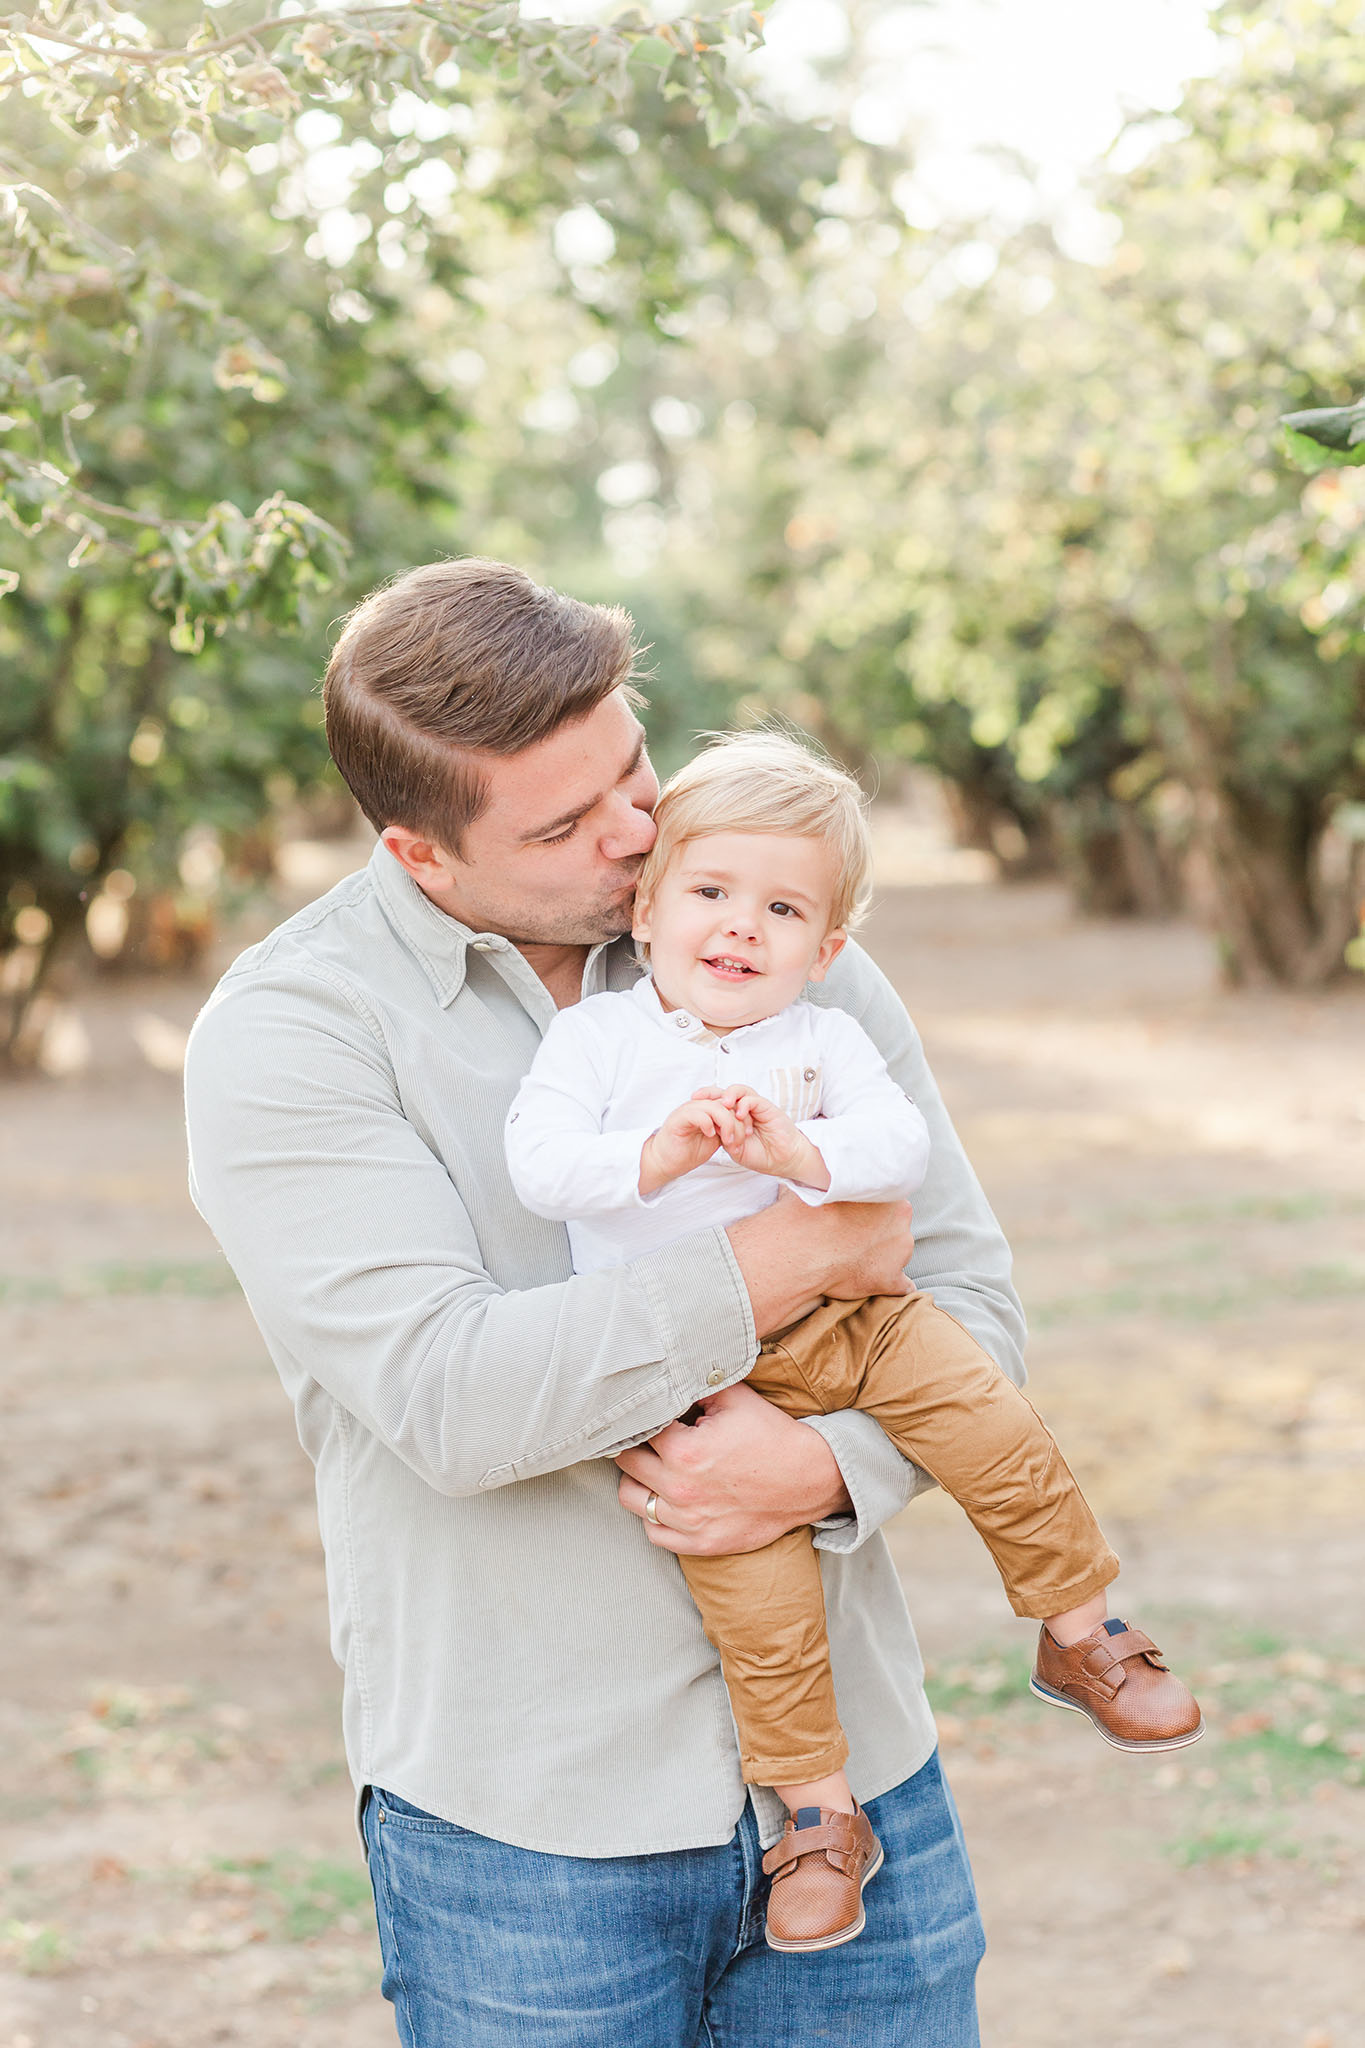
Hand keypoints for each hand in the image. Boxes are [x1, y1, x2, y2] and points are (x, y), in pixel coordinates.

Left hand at [615, 1382, 851, 1554]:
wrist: (809, 1478)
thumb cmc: (771, 1435)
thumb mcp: (733, 1396)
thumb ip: (694, 1383)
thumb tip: (666, 1373)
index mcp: (684, 1451)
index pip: (636, 1428)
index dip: (644, 1416)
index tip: (652, 1414)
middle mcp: (680, 1489)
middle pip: (626, 1462)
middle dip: (637, 1445)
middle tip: (652, 1438)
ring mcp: (688, 1520)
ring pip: (631, 1498)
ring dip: (638, 1480)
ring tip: (656, 1466)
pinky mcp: (701, 1543)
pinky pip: (653, 1532)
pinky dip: (654, 1515)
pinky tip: (668, 1497)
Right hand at [639, 1094, 746, 1195]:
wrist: (666, 1162)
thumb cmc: (689, 1151)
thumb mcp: (716, 1139)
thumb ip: (727, 1129)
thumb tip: (744, 1127)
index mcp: (708, 1109)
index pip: (731, 1102)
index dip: (744, 1116)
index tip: (749, 1135)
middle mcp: (698, 1106)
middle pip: (725, 1103)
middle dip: (738, 1123)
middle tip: (739, 1142)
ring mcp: (688, 1110)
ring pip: (714, 1106)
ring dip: (726, 1124)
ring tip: (728, 1141)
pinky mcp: (678, 1119)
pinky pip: (697, 1114)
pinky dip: (707, 1124)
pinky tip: (711, 1135)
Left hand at [692, 1086, 829, 1188]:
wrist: (782, 1160)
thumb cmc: (761, 1155)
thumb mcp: (735, 1148)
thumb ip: (723, 1136)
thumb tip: (710, 1127)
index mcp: (734, 1118)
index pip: (717, 1103)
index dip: (705, 1101)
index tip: (692, 1104)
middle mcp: (744, 1109)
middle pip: (725, 1092)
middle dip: (710, 1092)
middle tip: (698, 1097)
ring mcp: (755, 1107)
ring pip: (739, 1091)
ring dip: (729, 1095)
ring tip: (722, 1105)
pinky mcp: (767, 1107)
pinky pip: (753, 1099)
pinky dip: (744, 1104)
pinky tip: (739, 1114)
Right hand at [725, 1191, 914, 1337]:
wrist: (802, 1251)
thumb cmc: (804, 1214)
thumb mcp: (814, 1183)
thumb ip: (824, 1177)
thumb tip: (812, 1166)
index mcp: (885, 1191)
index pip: (883, 1195)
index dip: (867, 1205)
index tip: (852, 1212)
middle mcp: (901, 1219)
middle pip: (894, 1222)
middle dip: (878, 1227)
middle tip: (851, 1233)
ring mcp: (900, 1251)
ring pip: (897, 1249)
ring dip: (881, 1253)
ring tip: (854, 1257)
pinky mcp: (892, 1279)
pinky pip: (901, 1284)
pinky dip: (890, 1283)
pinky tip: (873, 1281)